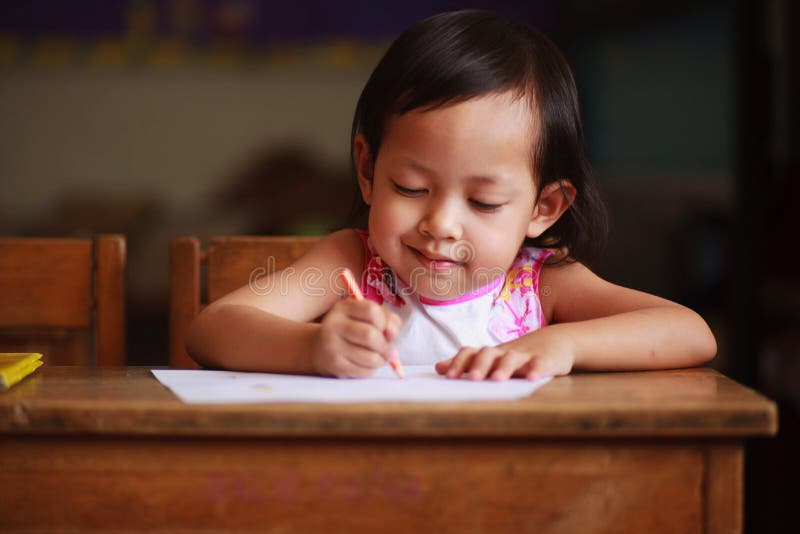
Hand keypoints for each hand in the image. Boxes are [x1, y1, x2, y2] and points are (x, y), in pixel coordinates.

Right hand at [311, 299, 401, 377]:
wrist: (321, 348)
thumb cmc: (353, 331)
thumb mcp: (368, 319)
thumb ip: (387, 320)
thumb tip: (392, 333)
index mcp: (343, 307)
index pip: (371, 311)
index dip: (384, 322)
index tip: (385, 330)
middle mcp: (333, 324)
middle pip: (369, 335)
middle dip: (385, 346)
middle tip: (390, 351)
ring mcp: (331, 345)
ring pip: (369, 356)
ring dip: (381, 360)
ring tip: (380, 358)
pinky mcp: (334, 364)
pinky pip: (363, 370)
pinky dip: (372, 369)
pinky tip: (369, 365)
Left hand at [435, 327, 574, 380]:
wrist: (557, 340)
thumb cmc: (519, 354)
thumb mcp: (494, 358)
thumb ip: (468, 363)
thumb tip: (438, 367)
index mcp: (491, 353)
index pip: (471, 353)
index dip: (459, 363)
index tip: (448, 376)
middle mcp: (505, 352)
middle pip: (489, 354)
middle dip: (480, 366)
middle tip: (473, 379)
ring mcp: (526, 355)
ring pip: (512, 358)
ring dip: (504, 368)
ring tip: (497, 380)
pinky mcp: (547, 360)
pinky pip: (541, 364)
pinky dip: (536, 370)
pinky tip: (532, 379)